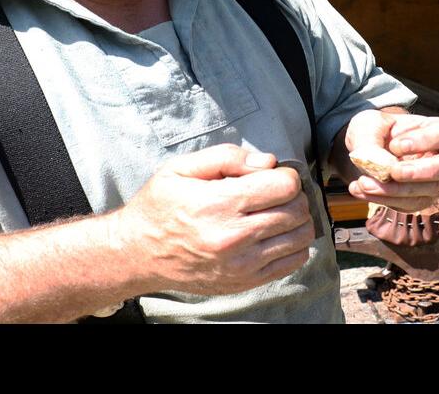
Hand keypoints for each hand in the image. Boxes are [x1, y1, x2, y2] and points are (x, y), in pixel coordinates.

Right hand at [113, 144, 313, 295]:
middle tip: (275, 192)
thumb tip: (268, 162)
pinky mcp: (246, 281)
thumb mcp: (180, 168)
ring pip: (300, 237)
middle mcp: (234, 237)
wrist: (137, 254)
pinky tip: (276, 234)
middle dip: (293, 195)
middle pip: (296, 210)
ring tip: (277, 212)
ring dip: (297, 220)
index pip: (284, 186)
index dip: (284, 175)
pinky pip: (292, 261)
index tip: (271, 176)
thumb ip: (227, 157)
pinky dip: (294, 245)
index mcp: (219, 204)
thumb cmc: (159, 207)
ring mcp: (242, 264)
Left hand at [344, 109, 438, 211]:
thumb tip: (380, 164)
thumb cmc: (379, 130)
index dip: (424, 140)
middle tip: (394, 172)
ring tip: (365, 183)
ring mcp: (438, 182)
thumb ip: (372, 139)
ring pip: (429, 191)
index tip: (395, 146)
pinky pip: (408, 204)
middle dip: (423, 171)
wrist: (369, 149)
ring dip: (395, 190)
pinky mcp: (422, 199)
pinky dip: (381, 199)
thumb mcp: (370, 124)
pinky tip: (361, 190)